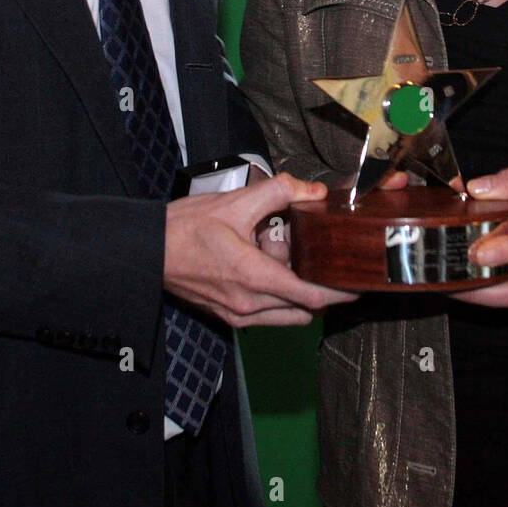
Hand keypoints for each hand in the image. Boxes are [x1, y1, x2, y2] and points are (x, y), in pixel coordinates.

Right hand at [164, 172, 356, 326]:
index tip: (360, 283)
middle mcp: (249, 306)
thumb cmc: (186, 228)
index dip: (341, 292)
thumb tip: (313, 190)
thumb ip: (279, 192)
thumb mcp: (236, 202)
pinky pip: (267, 314)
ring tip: (288, 260)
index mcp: (254, 279)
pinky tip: (265, 265)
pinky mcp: (228, 316)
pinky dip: (277, 296)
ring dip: (298, 294)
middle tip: (322, 260)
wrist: (147, 250)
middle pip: (305, 309)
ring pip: (287, 315)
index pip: (312, 296)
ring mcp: (237, 316)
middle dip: (320, 288)